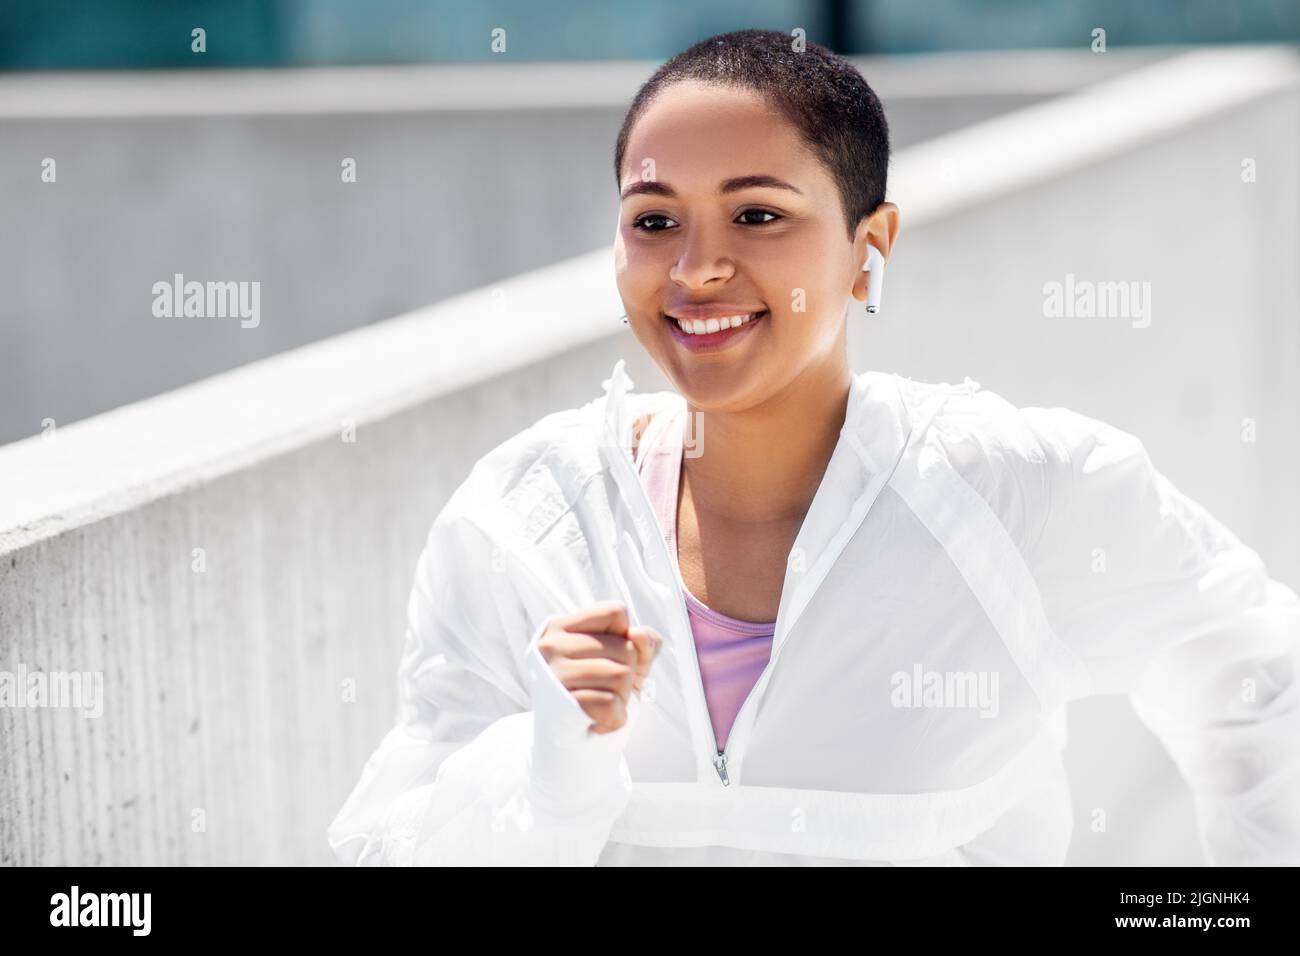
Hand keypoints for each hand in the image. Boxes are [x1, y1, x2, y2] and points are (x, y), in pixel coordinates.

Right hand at [537, 600, 662, 733]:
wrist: (573, 742)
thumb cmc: (600, 691)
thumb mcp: (627, 660)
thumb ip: (643, 641)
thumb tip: (637, 635)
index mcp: (562, 627)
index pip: (615, 612)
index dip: (625, 637)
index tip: (611, 658)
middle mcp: (551, 646)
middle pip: (624, 647)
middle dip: (628, 673)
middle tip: (605, 688)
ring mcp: (553, 675)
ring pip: (621, 675)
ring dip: (623, 697)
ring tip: (603, 703)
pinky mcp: (560, 705)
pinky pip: (610, 703)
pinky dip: (615, 718)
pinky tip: (598, 721)